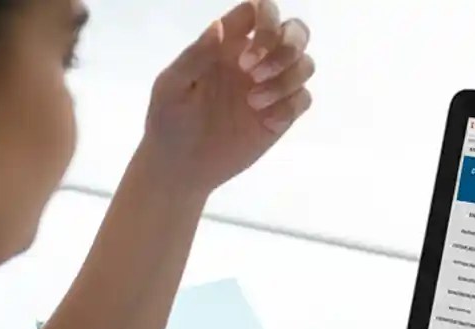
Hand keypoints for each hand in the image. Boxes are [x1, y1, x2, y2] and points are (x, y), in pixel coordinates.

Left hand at [141, 0, 313, 194]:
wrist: (181, 167)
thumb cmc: (169, 121)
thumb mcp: (172, 86)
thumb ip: (196, 54)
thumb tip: (219, 25)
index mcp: (227, 44)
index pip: (260, 10)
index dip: (265, 22)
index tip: (246, 57)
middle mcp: (255, 59)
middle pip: (295, 30)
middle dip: (286, 46)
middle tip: (255, 75)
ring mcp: (271, 86)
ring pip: (305, 63)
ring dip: (287, 79)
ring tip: (254, 103)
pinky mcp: (282, 115)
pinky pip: (304, 98)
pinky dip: (290, 106)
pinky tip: (266, 122)